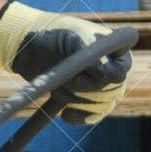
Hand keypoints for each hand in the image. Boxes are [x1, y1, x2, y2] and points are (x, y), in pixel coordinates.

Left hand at [0, 1, 131, 123]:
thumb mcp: (73, 38)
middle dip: (85, 88)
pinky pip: (91, 117)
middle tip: (67, 76)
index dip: (107, 76)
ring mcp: (100, 87)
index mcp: (115, 51)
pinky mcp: (86, 101)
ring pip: (100, 106)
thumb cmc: (53, 34)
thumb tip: (105, 72)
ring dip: (75, 98)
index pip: (120, 72)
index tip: (88, 70)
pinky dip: (78, 116)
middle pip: (111, 93)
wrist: (30, 47)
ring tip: (57, 84)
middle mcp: (112, 70)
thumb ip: (91, 53)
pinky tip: (65, 114)